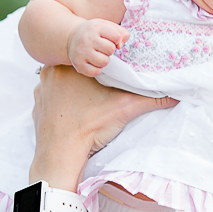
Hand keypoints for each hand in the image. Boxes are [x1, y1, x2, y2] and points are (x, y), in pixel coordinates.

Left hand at [30, 66, 175, 188]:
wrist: (60, 155)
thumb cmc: (90, 128)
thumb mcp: (125, 109)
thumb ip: (151, 98)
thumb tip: (175, 94)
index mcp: (71, 65)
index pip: (89, 56)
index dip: (101, 64)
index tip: (109, 75)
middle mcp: (50, 72)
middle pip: (75, 68)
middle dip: (88, 77)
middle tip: (100, 91)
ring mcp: (41, 89)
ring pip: (61, 81)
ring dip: (73, 89)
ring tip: (87, 103)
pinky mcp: (36, 105)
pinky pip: (50, 97)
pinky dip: (61, 102)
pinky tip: (72, 112)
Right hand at [67, 19, 128, 76]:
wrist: (71, 37)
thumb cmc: (94, 32)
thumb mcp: (107, 26)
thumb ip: (121, 32)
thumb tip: (120, 45)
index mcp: (95, 27)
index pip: (117, 36)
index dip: (116, 39)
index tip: (109, 39)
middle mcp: (87, 39)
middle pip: (110, 50)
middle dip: (110, 50)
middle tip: (102, 48)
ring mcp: (81, 52)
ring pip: (104, 62)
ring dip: (104, 60)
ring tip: (98, 55)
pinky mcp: (78, 64)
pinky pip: (96, 72)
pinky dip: (97, 69)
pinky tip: (93, 62)